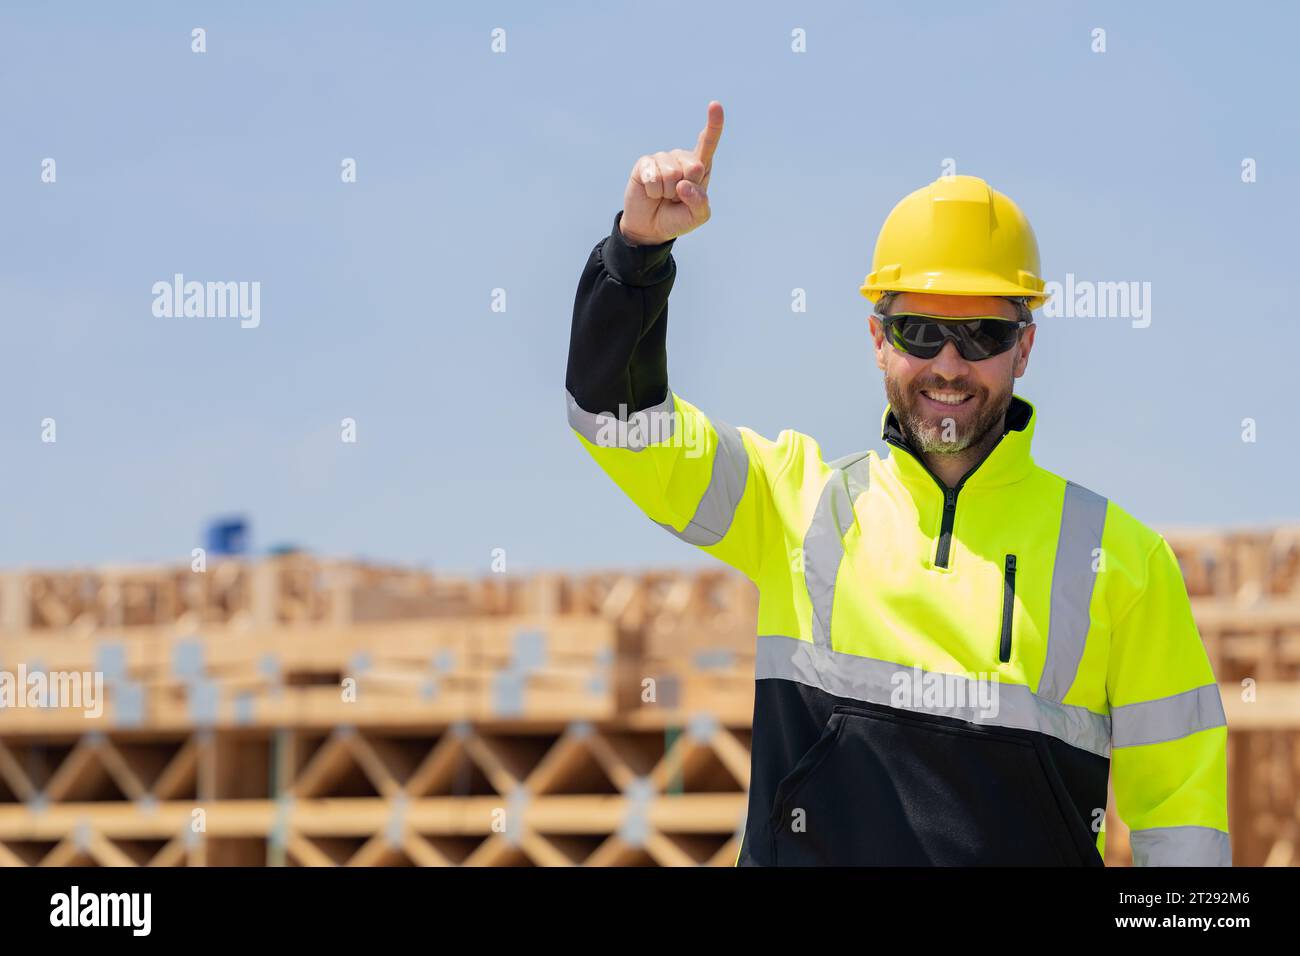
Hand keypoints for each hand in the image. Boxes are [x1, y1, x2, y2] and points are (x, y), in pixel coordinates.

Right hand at [620, 101, 723, 245]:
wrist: (651, 227)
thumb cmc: (678, 218)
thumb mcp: (697, 216)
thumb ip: (699, 202)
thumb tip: (682, 184)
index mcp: (700, 166)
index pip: (708, 142)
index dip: (714, 124)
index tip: (715, 105)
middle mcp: (682, 158)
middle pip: (693, 167)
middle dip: (686, 188)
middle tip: (677, 197)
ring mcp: (662, 158)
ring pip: (671, 174)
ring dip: (667, 193)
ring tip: (663, 196)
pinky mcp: (644, 163)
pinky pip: (652, 177)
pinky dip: (653, 191)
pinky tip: (651, 192)